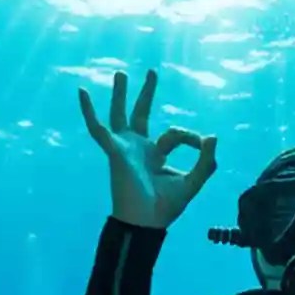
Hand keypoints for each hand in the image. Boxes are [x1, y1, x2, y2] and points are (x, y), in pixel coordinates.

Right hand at [79, 70, 217, 229]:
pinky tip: (81, 92)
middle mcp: (138, 148)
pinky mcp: (114, 151)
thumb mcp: (193, 181)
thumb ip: (206, 160)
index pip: (175, 133)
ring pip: (120, 115)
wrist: (146, 222)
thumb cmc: (166, 207)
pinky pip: (97, 128)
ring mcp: (125, 148)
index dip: (191, 137)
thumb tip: (213, 136)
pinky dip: (88, 111)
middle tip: (152, 72)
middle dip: (146, 93)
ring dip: (120, 94)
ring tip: (121, 74)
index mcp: (156, 154)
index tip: (203, 145)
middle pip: (141, 113)